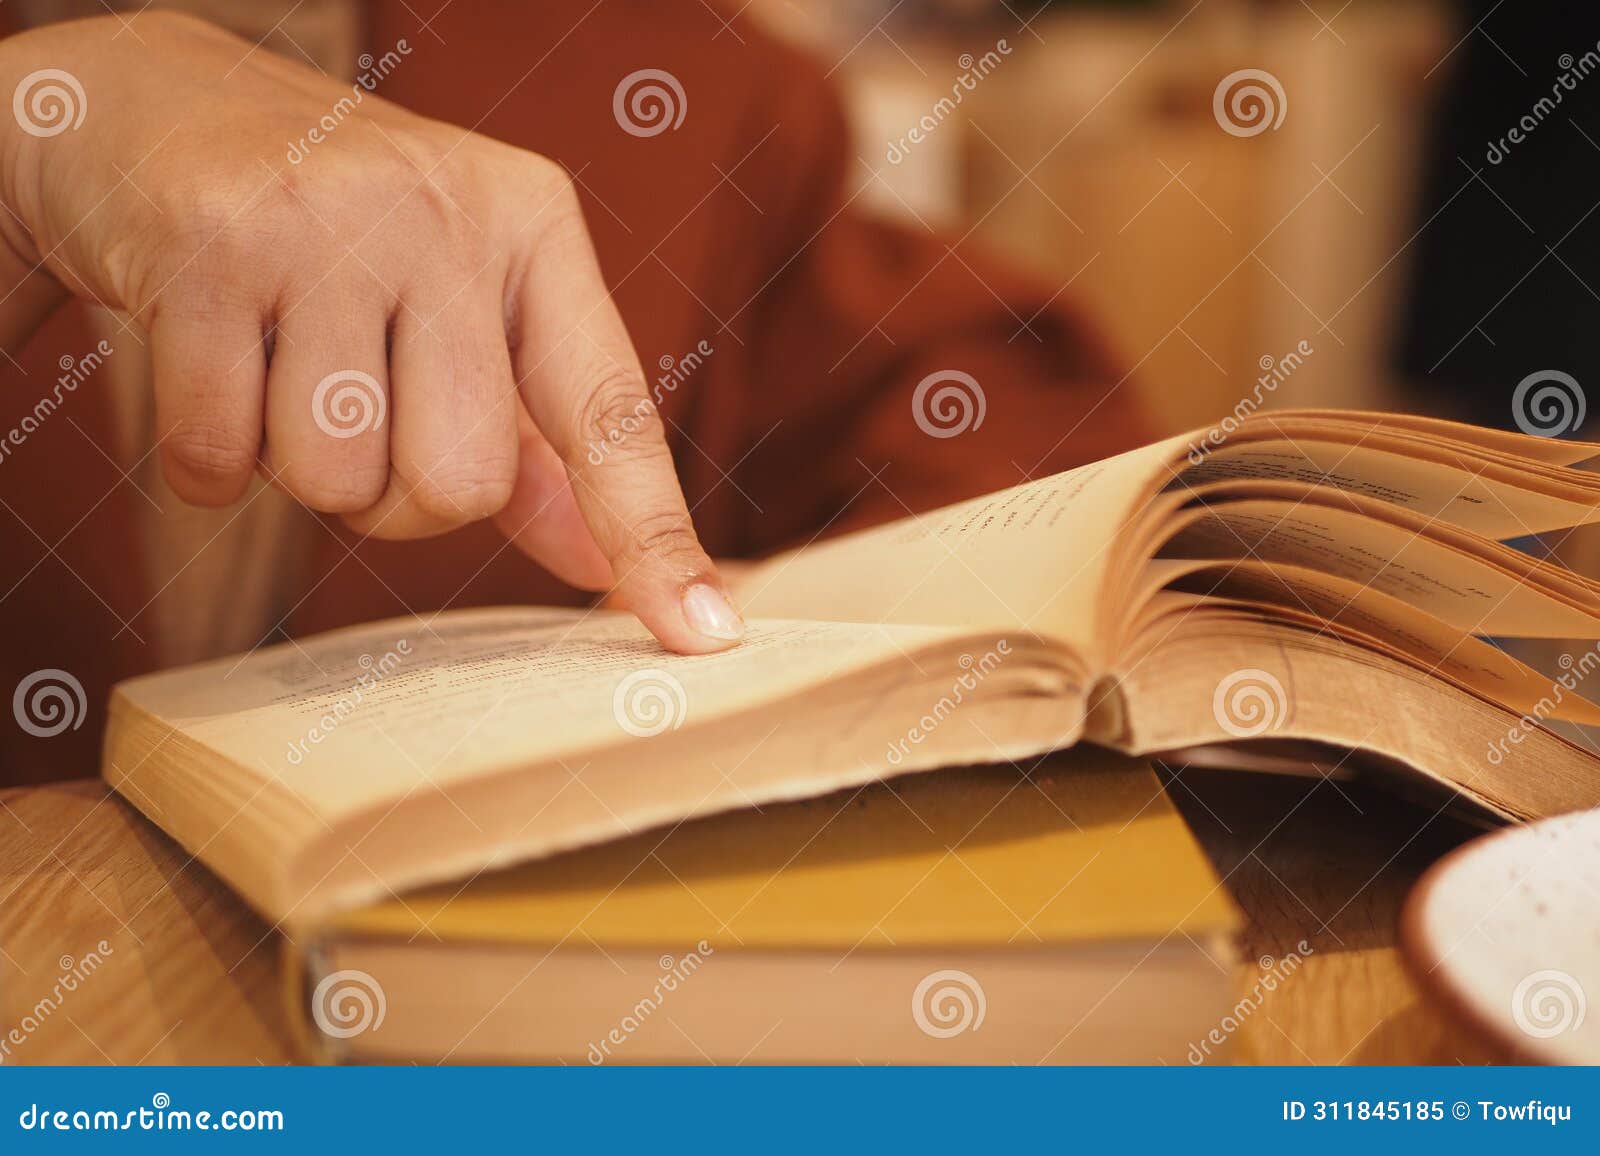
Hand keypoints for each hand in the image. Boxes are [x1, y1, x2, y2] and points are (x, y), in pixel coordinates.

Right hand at [0, 11, 743, 651]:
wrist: (159, 107)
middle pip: (459, 485)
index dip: (654, 536)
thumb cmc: (339, 233)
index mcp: (535, 229)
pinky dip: (206, 456)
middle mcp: (450, 214)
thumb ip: (536, 440)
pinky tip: (209, 356)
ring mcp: (330, 222)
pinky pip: (218, 459)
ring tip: (279, 363)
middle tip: (357, 409)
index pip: (610, 416)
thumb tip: (605, 564)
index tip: (707, 637)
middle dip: (396, 495)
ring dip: (295, 465)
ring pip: (336, 481)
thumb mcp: (463, 305)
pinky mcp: (211, 245)